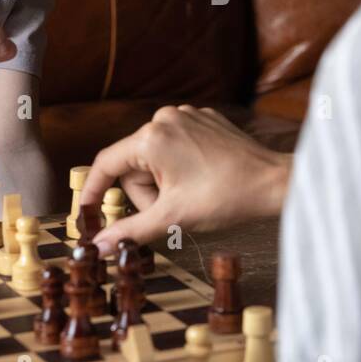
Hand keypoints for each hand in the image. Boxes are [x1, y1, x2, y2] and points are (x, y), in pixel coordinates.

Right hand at [81, 105, 291, 254]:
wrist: (273, 182)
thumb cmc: (226, 197)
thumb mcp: (172, 218)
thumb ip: (130, 231)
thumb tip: (98, 247)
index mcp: (152, 138)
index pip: (106, 164)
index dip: (94, 192)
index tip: (87, 214)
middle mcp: (165, 118)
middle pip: (133, 164)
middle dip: (145, 193)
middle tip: (169, 212)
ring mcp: (186, 115)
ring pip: (154, 157)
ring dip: (163, 182)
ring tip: (190, 196)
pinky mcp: (203, 119)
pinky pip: (176, 145)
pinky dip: (180, 167)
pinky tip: (201, 180)